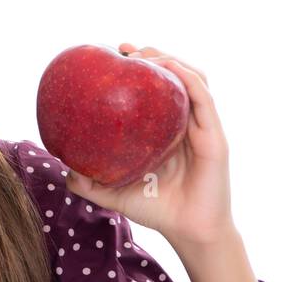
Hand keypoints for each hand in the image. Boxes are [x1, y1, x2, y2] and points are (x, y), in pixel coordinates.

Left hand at [65, 43, 234, 246]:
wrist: (189, 232)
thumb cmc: (158, 210)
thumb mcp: (115, 194)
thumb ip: (90, 183)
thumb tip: (65, 171)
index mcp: (167, 129)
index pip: (158, 87)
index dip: (141, 66)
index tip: (115, 55)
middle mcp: (186, 122)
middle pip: (176, 74)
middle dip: (153, 54)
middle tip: (125, 50)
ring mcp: (203, 127)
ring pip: (192, 78)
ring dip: (170, 60)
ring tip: (145, 56)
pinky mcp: (215, 136)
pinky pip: (203, 98)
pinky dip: (186, 78)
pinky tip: (167, 68)